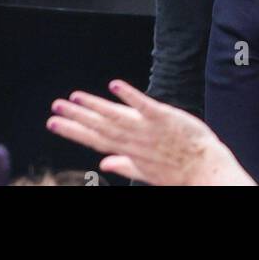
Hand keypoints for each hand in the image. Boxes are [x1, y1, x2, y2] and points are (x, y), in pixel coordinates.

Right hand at [47, 79, 254, 186]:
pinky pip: (143, 105)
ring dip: (94, 106)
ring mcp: (147, 129)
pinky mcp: (163, 117)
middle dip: (75, 118)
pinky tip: (114, 86)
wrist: (204, 168)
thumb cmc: (178, 169)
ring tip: (75, 97)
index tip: (54, 122)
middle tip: (55, 107)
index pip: (95, 140)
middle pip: (99, 128)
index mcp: (129, 151)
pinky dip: (128, 96)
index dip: (73, 131)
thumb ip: (124, 166)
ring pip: (115, 116)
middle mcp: (134, 140)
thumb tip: (104, 163)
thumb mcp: (147, 173)